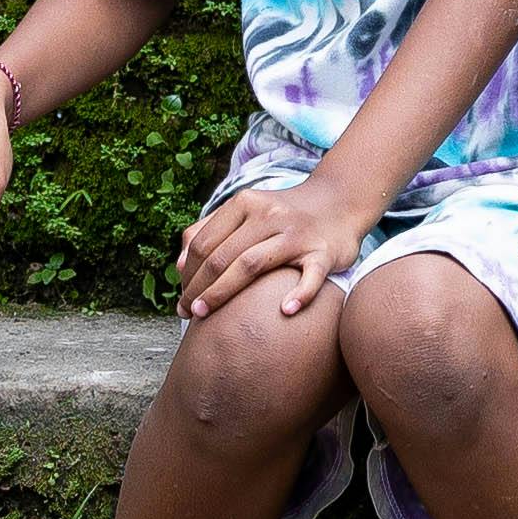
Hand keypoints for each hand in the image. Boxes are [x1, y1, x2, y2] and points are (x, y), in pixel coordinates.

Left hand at [176, 176, 372, 328]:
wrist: (340, 202)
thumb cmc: (284, 215)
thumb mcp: (246, 211)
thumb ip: (210, 231)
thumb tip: (177, 267)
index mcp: (246, 203)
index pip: (204, 242)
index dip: (186, 273)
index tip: (182, 299)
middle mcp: (269, 215)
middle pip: (223, 256)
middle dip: (198, 288)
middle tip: (187, 313)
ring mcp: (297, 234)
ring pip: (253, 264)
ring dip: (223, 293)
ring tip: (204, 316)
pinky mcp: (324, 252)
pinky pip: (310, 276)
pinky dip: (299, 294)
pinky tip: (285, 311)